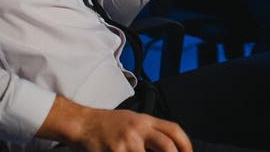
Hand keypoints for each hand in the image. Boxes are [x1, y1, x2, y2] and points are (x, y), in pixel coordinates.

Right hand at [37, 95, 191, 151]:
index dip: (186, 144)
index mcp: (145, 120)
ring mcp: (126, 142)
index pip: (174, 130)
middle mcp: (138, 130)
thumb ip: (151, 133)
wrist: (83, 124)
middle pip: (167, 146)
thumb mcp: (133, 121)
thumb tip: (170, 148)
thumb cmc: (108, 124)